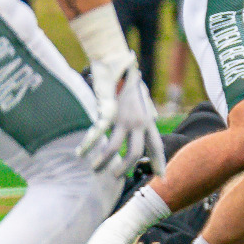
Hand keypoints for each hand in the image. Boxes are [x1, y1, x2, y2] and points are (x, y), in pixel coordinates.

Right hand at [80, 48, 164, 179]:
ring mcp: (125, 117)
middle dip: (126, 166)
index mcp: (148, 121)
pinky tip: (80, 152)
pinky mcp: (110, 111)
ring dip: (104, 160)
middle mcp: (140, 121)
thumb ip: (147, 112)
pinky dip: (89, 144)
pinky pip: (99, 133)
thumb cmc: (129, 82)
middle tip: (115, 176)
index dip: (159, 163)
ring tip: (95, 168)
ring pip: (116, 146)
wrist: (118, 64)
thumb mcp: (143, 100)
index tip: (163, 178)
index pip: (156, 146)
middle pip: (136, 151)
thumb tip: (151, 119)